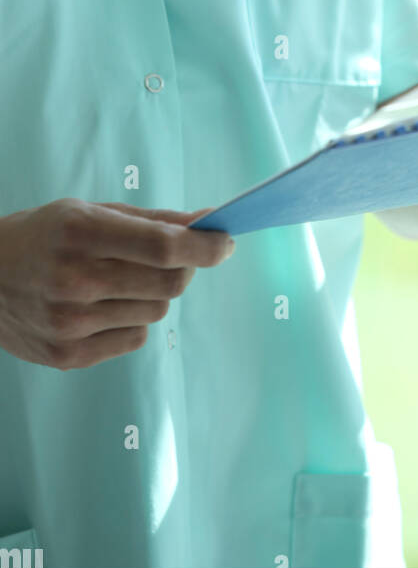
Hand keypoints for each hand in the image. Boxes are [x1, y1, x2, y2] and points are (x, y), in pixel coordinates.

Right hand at [0, 199, 234, 370]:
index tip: (225, 242)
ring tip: (122, 279)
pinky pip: (134, 339)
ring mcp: (70, 324)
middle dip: (185, 267)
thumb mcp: (90, 211)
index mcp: (81, 233)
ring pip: (156, 312)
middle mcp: (75, 280)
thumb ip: (152, 220)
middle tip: (175, 256)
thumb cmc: (42, 237)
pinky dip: (133, 320)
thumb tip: (208, 221)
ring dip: (155, 294)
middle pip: (169, 283)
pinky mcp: (68, 356)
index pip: (164, 246)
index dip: (205, 245)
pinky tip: (105, 305)